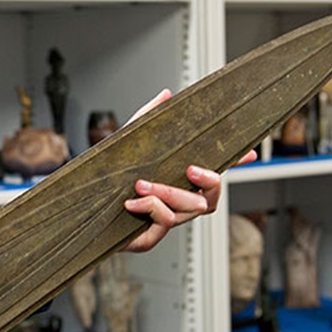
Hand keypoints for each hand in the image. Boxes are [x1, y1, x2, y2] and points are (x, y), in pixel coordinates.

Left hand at [120, 90, 256, 252]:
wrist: (81, 203)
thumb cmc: (108, 173)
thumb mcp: (129, 139)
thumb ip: (149, 116)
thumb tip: (166, 94)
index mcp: (179, 180)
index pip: (215, 172)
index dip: (235, 164)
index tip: (249, 153)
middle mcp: (178, 202)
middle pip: (212, 198)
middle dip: (206, 182)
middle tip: (188, 169)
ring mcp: (167, 220)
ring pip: (189, 210)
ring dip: (167, 194)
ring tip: (141, 184)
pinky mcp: (151, 236)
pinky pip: (164, 224)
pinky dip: (150, 209)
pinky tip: (131, 203)